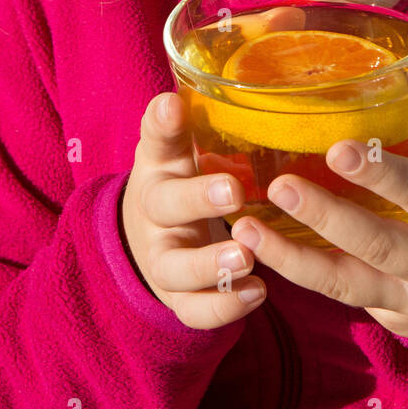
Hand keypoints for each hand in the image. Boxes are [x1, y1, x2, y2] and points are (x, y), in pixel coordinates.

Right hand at [121, 92, 268, 327]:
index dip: (162, 125)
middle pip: (164, 208)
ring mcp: (164, 261)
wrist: (150, 240)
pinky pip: (195, 311)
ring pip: (176, 269)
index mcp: (157, 169)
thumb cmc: (175, 182)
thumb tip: (172, 97)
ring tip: (247, 257)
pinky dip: (224, 307)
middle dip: (197, 201)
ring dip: (211, 265)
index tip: (174, 106)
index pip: (154, 142)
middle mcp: (154, 216)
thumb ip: (175, 126)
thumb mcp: (173, 151)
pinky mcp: (179, 298)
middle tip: (234, 191)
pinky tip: (257, 293)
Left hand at [228, 77, 407, 339]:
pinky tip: (259, 247)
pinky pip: (340, 295)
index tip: (339, 150)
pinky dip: (297, 272)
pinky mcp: (390, 316)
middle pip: (382, 246)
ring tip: (247, 225)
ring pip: (349, 283)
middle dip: (328, 218)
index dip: (386, 176)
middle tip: (281, 185)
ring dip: (293, 256)